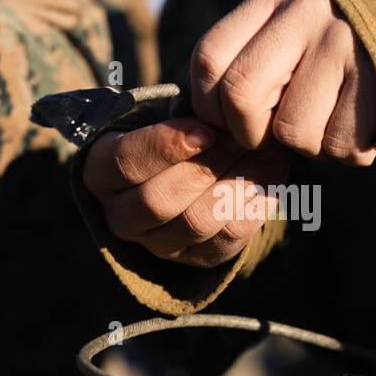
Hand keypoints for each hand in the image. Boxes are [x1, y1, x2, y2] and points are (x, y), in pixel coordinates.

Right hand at [83, 118, 289, 267]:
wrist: (180, 174)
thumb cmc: (170, 136)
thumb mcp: (164, 118)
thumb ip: (185, 114)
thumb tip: (224, 114)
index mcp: (101, 174)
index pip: (125, 163)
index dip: (166, 146)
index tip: (205, 129)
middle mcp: (120, 216)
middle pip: (160, 199)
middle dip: (208, 166)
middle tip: (243, 138)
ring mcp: (155, 244)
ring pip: (196, 224)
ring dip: (238, 185)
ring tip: (268, 155)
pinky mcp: (192, 260)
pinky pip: (227, 242)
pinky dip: (256, 208)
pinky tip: (274, 179)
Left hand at [190, 0, 375, 164]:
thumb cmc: (331, 53)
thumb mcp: (283, 35)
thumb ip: (239, 63)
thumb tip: (184, 120)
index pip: (208, 58)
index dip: (208, 105)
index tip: (229, 120)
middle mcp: (306, 12)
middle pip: (241, 96)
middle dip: (250, 133)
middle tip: (272, 132)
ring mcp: (345, 44)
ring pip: (291, 131)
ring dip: (303, 145)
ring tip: (324, 120)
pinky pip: (337, 145)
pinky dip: (342, 152)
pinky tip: (355, 124)